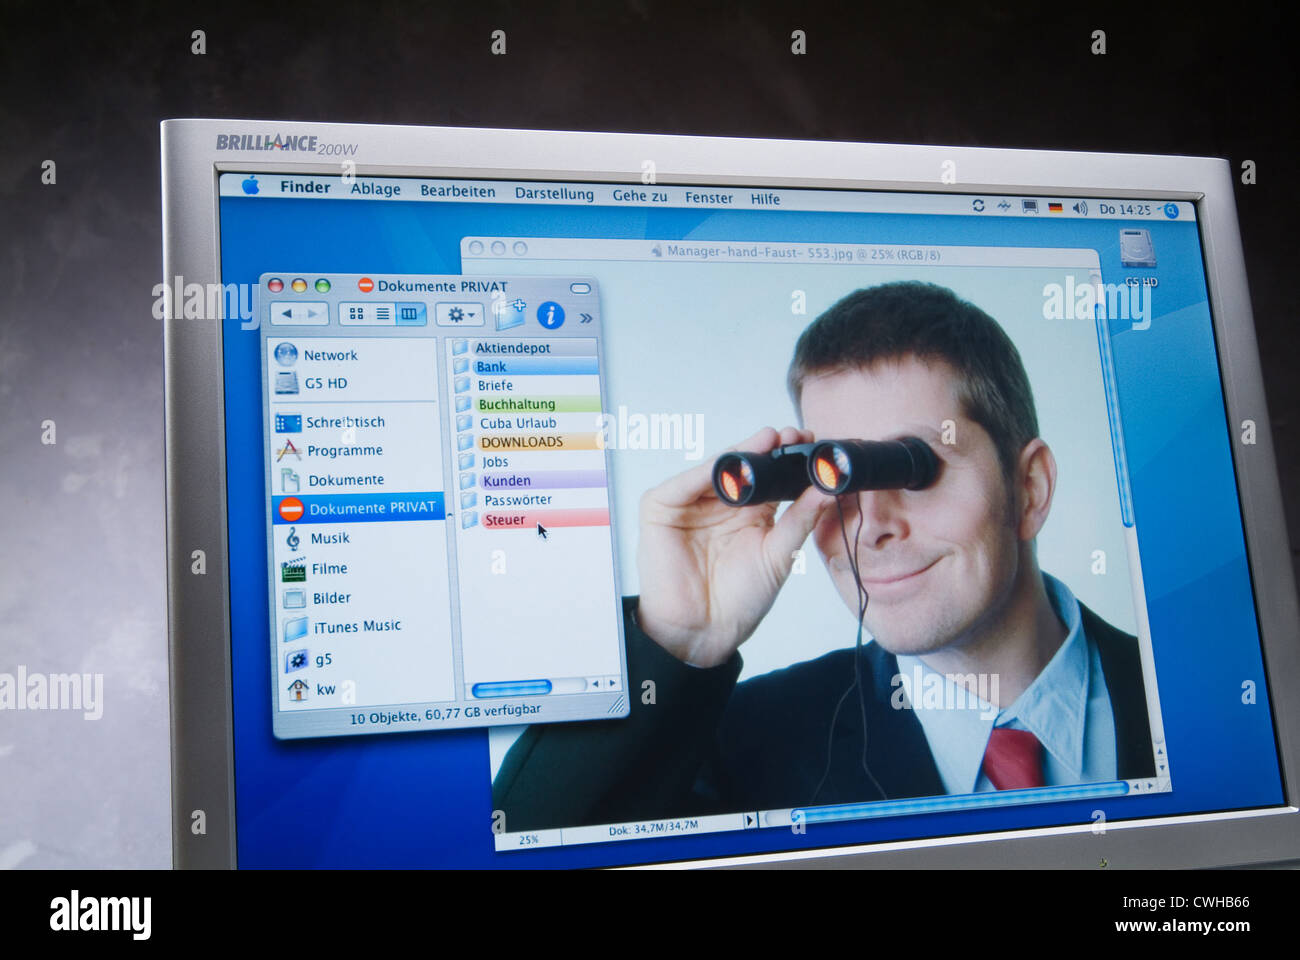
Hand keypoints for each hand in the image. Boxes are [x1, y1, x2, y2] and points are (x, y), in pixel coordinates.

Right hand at [635, 426, 831, 666]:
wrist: (704, 631)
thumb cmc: (740, 599)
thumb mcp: (779, 554)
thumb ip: (800, 519)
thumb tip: (829, 488)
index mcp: (749, 511)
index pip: (769, 475)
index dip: (789, 459)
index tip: (814, 445)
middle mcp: (719, 502)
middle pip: (743, 465)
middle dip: (768, 449)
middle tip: (794, 435)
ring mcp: (689, 502)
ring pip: (716, 469)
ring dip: (742, 454)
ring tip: (770, 442)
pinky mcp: (661, 507)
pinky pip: (684, 483)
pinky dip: (706, 472)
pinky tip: (731, 465)